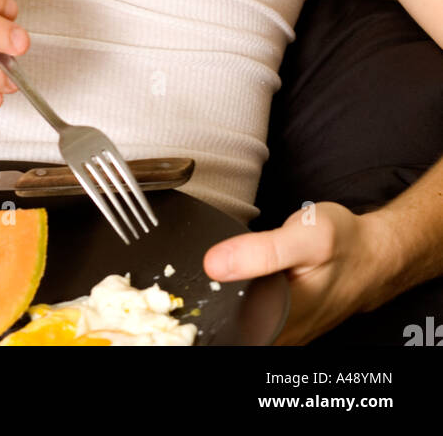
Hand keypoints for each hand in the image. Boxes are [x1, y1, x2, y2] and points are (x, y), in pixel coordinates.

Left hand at [203, 201, 399, 345]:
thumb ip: (259, 252)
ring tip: (231, 270)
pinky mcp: (284, 325)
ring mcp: (283, 333)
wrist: (373, 254)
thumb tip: (213, 264)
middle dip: (214, 300)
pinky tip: (240, 279)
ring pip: (239, 323)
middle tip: (219, 268)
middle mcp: (282, 335)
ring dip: (227, 299)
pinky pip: (251, 319)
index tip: (197, 283)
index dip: (205, 306)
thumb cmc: (345, 244)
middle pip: (229, 325)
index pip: (225, 326)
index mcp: (282, 321)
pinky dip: (240, 300)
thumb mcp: (305, 236)